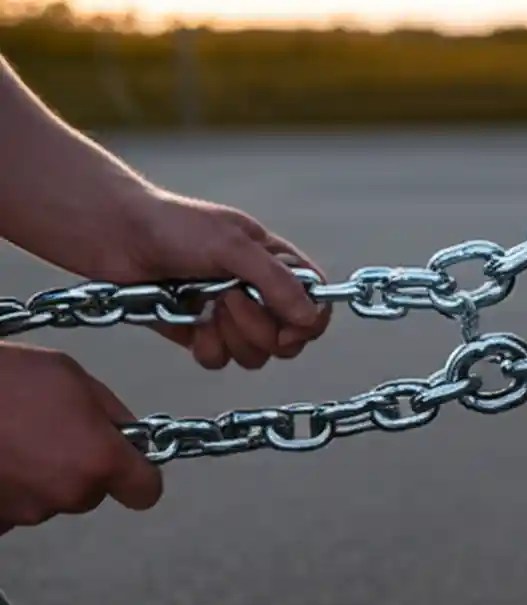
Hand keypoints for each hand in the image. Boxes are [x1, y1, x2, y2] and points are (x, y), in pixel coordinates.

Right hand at [0, 342, 159, 534]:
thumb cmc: (7, 377)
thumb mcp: (72, 377)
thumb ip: (111, 413)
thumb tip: (130, 434)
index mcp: (99, 460)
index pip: (145, 491)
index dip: (138, 475)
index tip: (126, 462)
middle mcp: (69, 495)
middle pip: (92, 491)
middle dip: (80, 467)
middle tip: (48, 432)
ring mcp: (27, 513)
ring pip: (52, 498)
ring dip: (41, 476)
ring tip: (12, 438)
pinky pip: (15, 506)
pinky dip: (9, 487)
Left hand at [109, 189, 331, 369]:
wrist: (115, 235)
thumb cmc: (175, 227)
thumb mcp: (233, 245)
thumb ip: (277, 282)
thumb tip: (310, 318)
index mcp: (277, 264)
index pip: (316, 303)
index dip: (308, 321)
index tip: (289, 325)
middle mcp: (259, 293)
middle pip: (289, 339)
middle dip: (261, 329)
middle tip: (230, 301)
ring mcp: (230, 316)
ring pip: (255, 355)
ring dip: (232, 336)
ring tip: (207, 306)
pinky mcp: (200, 334)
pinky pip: (219, 360)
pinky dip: (206, 346)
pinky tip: (189, 321)